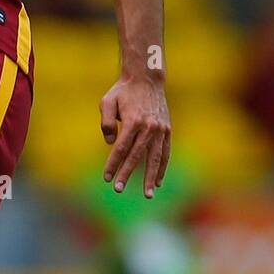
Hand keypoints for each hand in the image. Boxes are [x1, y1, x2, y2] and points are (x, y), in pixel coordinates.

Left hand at [100, 76, 170, 198]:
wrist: (146, 78)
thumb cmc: (123, 91)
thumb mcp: (107, 101)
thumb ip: (106, 122)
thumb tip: (111, 143)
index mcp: (133, 120)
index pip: (120, 148)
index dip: (112, 164)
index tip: (106, 177)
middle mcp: (148, 127)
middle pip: (136, 156)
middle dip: (127, 174)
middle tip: (118, 189)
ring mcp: (160, 129)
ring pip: (155, 158)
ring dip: (151, 178)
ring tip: (147, 195)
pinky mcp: (167, 130)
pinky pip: (165, 153)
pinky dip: (162, 168)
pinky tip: (159, 182)